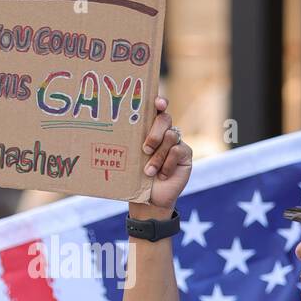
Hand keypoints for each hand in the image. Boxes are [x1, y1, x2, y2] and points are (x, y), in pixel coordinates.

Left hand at [138, 96, 192, 210]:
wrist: (149, 198)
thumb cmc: (136, 176)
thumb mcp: (132, 157)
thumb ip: (133, 142)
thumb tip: (115, 128)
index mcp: (150, 128)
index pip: (157, 109)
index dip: (160, 102)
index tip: (158, 103)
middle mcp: (165, 132)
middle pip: (165, 119)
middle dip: (154, 133)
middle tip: (145, 149)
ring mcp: (177, 142)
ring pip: (170, 136)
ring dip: (158, 156)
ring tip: (148, 171)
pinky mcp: (186, 153)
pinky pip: (177, 151)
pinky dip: (167, 165)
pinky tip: (162, 175)